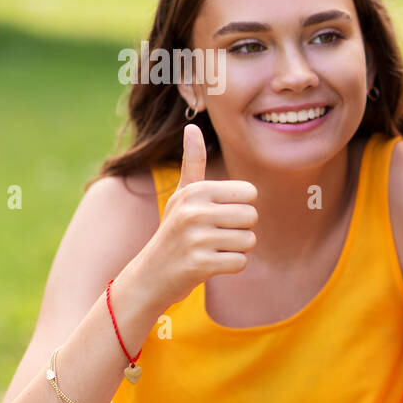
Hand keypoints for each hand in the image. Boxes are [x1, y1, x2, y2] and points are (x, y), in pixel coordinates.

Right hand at [130, 123, 258, 309]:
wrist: (150, 275)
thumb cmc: (174, 231)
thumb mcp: (182, 195)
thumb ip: (192, 162)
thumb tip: (192, 126)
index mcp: (196, 191)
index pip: (250, 194)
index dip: (240, 208)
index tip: (218, 216)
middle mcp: (194, 211)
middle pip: (252, 217)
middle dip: (240, 230)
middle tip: (214, 237)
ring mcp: (196, 239)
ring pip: (249, 241)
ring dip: (235, 249)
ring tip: (211, 249)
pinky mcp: (200, 265)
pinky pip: (240, 263)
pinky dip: (230, 267)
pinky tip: (209, 265)